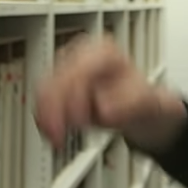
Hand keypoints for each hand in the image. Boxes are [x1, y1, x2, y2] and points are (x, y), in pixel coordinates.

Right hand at [34, 35, 185, 152]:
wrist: (137, 106)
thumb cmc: (140, 99)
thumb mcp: (144, 102)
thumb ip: (126, 104)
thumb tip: (103, 108)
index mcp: (104, 51)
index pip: (79, 71)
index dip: (74, 97)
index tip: (78, 121)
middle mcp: (82, 54)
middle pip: (56, 78)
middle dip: (55, 109)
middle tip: (60, 135)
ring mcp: (68, 66)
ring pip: (44, 88)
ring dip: (46, 115)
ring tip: (56, 136)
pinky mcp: (58, 81)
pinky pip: (42, 97)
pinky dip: (44, 115)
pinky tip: (51, 130)